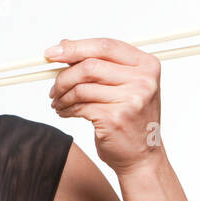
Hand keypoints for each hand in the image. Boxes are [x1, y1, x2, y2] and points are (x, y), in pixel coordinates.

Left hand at [43, 37, 164, 176]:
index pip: (105, 46)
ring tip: (58, 103)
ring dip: (62, 96)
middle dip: (64, 76)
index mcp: (147, 65)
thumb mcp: (124, 85)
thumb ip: (100, 63)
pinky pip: (80, 106)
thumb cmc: (131, 119)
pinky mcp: (116, 118)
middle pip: (90, 65)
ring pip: (81, 87)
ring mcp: (131, 99)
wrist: (142, 156)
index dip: (75, 47)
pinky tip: (66, 112)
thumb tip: (64, 44)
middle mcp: (143, 80)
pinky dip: (67, 109)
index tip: (52, 53)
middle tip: (54, 88)